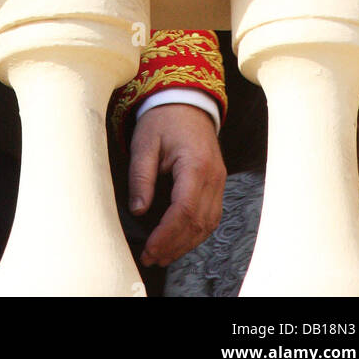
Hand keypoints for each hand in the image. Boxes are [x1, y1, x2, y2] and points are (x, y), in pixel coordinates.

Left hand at [128, 103, 225, 266]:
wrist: (185, 101)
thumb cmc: (163, 119)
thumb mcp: (144, 142)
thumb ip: (141, 176)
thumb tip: (139, 211)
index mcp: (195, 165)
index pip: (184, 210)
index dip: (167, 235)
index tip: (149, 249)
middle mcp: (213, 176)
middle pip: (198, 222)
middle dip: (174, 245)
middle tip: (151, 257)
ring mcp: (219, 180)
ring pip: (208, 223)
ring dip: (186, 243)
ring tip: (162, 255)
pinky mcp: (217, 183)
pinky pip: (211, 215)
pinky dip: (196, 232)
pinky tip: (179, 240)